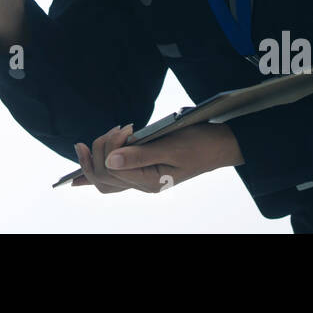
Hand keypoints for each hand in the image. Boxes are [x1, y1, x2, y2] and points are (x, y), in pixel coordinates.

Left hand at [71, 123, 242, 193]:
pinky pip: (115, 172)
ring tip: (116, 131)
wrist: (220, 145)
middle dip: (98, 150)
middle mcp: (142, 184)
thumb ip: (139, 156)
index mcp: (149, 182)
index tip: (123, 129)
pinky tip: (92, 152)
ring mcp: (142, 178)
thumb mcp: (170, 147)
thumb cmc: (199, 144)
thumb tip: (110, 162)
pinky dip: (102, 160)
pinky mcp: (144, 169)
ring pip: (105, 176)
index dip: (108, 148)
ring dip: (100, 152)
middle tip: (118, 129)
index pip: (110, 171)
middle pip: (102, 176)